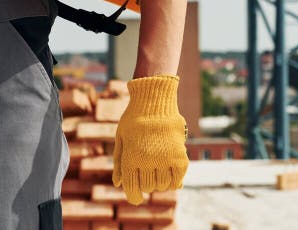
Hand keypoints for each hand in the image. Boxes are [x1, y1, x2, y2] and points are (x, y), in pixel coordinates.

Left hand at [112, 74, 188, 204]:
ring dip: (160, 182)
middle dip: (147, 185)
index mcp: (131, 158)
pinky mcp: (179, 156)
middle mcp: (147, 161)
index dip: (134, 197)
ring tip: (159, 170)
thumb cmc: (134, 118)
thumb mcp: (121, 138)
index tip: (136, 198)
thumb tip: (118, 184)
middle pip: (148, 187)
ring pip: (163, 185)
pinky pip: (178, 179)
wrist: (155, 99)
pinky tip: (171, 175)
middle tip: (148, 175)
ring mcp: (164, 159)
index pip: (132, 189)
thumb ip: (119, 162)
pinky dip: (175, 181)